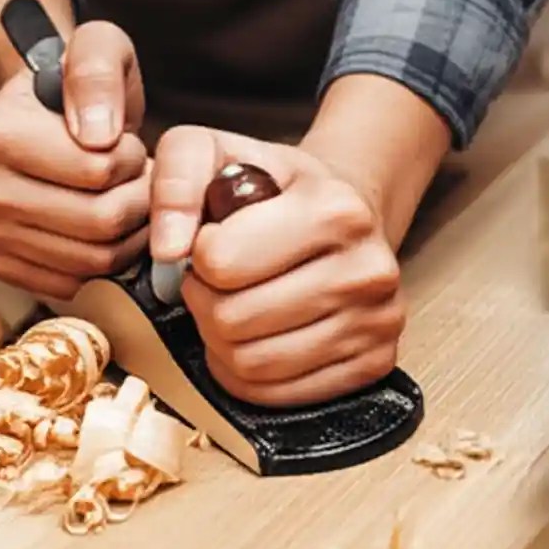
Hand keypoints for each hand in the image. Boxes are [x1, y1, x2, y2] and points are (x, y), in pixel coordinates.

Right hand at [0, 21, 148, 298]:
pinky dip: (105, 265)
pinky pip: (74, 283)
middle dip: (140, 202)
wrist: (55, 118)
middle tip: (141, 181)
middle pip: (100, 222)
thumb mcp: (99, 50)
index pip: (99, 172)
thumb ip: (97, 72)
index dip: (134, 162)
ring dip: (130, 235)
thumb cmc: (84, 88)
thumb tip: (95, 136)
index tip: (129, 146)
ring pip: (93, 260)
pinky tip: (109, 232)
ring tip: (129, 201)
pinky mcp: (7, 264)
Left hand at [150, 126, 403, 405]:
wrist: (348, 217)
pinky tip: (257, 338)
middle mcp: (369, 269)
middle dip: (206, 303)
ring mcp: (379, 321)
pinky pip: (279, 395)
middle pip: (234, 321)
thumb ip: (177, 178)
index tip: (213, 244)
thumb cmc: (278, 191)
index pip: (222, 262)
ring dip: (222, 342)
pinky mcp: (377, 362)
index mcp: (336, 209)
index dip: (198, 257)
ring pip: (254, 365)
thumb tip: (169, 248)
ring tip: (235, 307)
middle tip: (219, 283)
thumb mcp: (219, 153)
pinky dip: (249, 375)